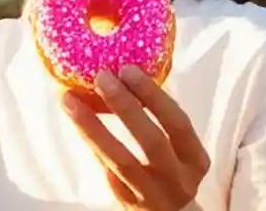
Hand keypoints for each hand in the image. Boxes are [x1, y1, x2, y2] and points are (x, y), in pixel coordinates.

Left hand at [63, 67, 209, 210]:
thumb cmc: (171, 169)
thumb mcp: (179, 149)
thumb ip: (158, 119)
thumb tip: (122, 74)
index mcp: (195, 159)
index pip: (177, 123)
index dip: (153, 96)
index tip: (128, 69)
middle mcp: (177, 179)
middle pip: (152, 142)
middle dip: (125, 107)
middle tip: (101, 77)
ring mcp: (151, 195)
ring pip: (121, 161)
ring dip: (93, 127)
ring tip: (70, 100)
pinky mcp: (127, 203)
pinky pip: (106, 170)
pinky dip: (91, 143)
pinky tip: (76, 121)